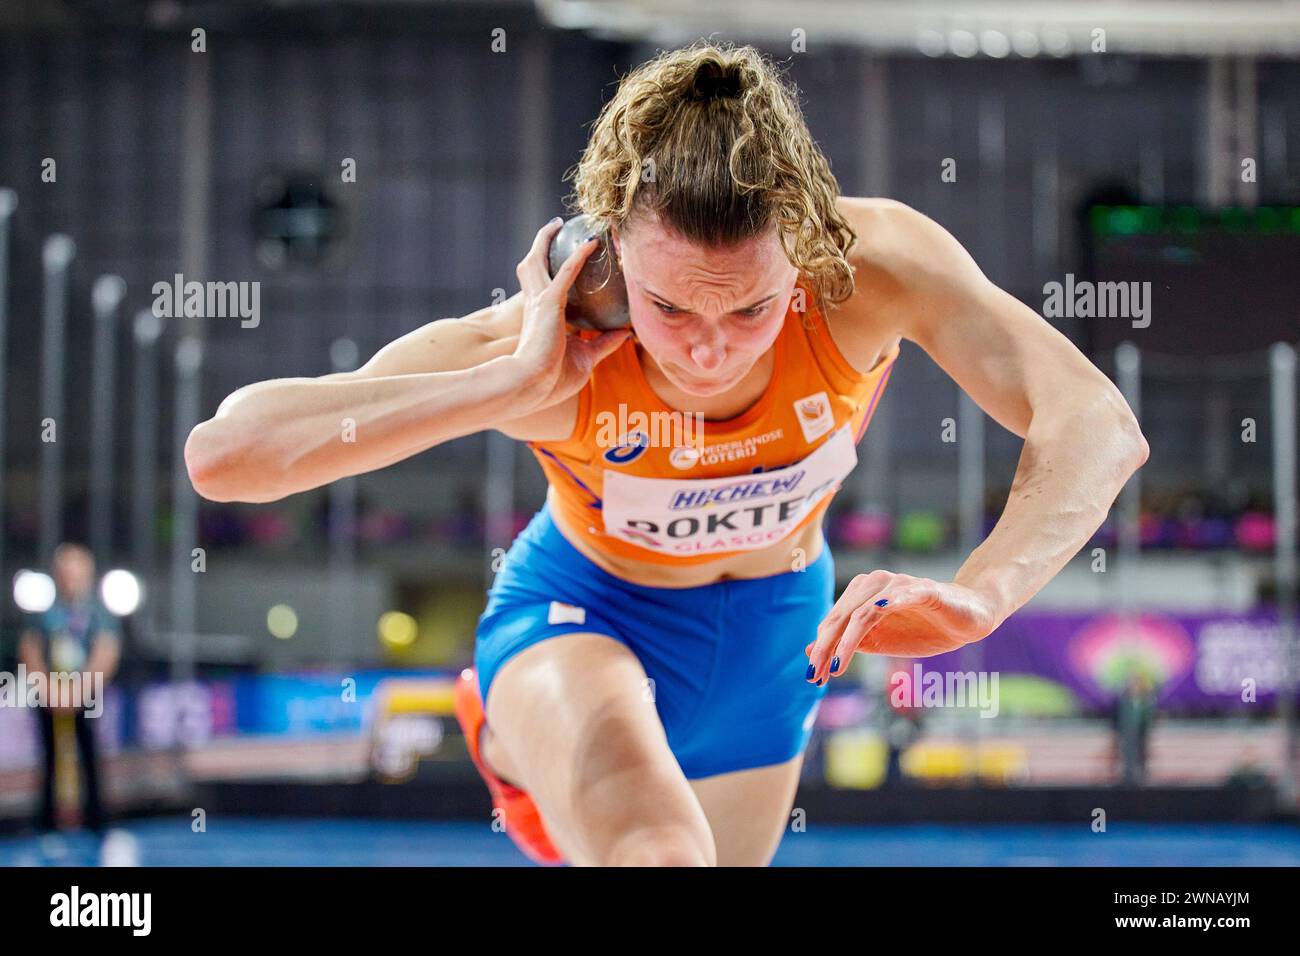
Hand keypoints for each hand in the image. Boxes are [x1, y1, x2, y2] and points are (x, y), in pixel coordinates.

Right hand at [511, 217, 630, 409]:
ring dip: (545, 240)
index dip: (548, 271)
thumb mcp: (585, 359)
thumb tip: (626, 334)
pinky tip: (592, 242)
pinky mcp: (550, 304)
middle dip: (539, 246)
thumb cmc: (552, 380)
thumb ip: (603, 343)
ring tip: (557, 225)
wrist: (532, 387)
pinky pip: (567, 271)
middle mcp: (536, 305)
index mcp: (540, 318)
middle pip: (531, 267)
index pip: (543, 287)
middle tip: (553, 231)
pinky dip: (579, 255)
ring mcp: (540, 302)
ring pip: (537, 261)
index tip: (559, 259)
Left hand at [805, 571, 997, 681]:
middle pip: (842, 617)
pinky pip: (898, 596)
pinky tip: (873, 617)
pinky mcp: (922, 589)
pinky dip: (884, 605)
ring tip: (836, 667)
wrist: (969, 618)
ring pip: (862, 612)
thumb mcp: (882, 642)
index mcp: (861, 594)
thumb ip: (848, 643)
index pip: (833, 621)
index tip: (811, 677)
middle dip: (826, 648)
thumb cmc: (924, 629)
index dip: (820, 648)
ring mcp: (897, 584)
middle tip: (815, 676)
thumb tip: (809, 650)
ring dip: (846, 641)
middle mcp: (875, 583)